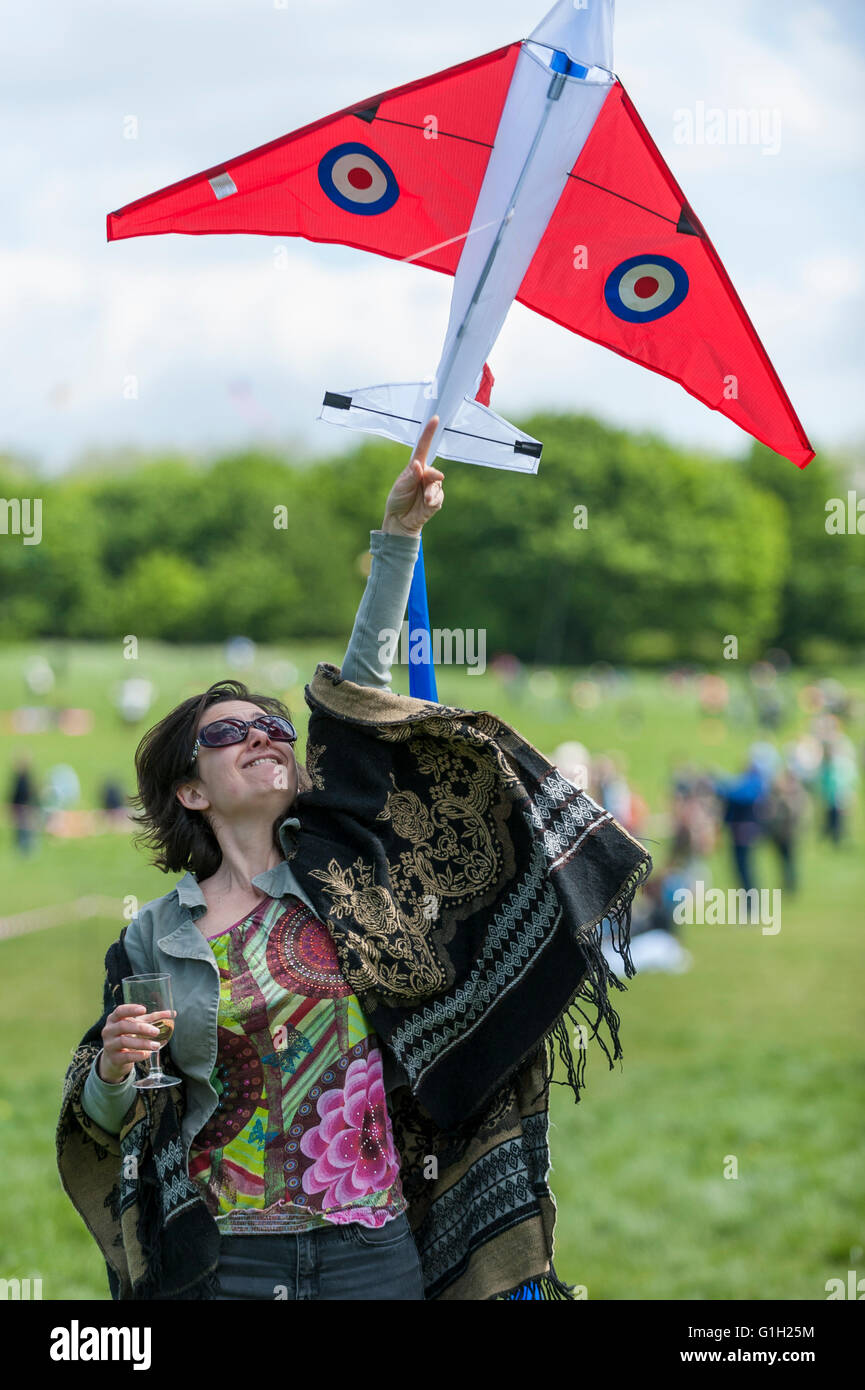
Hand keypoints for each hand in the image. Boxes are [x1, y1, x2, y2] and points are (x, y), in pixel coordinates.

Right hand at [98, 1004, 175, 1082]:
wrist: (115, 1058)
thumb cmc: (128, 1036)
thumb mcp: (138, 1025)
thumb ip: (153, 1018)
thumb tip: (173, 1013)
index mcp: (114, 1019)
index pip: (120, 1011)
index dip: (131, 1009)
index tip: (144, 1009)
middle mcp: (109, 1030)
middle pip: (123, 1026)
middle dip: (141, 1028)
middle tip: (156, 1031)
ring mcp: (109, 1045)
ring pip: (124, 1041)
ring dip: (142, 1043)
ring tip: (156, 1046)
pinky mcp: (113, 1058)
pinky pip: (125, 1056)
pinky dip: (137, 1055)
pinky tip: (147, 1054)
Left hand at [380, 415, 444, 536]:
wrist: (400, 521)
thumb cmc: (397, 500)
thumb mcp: (399, 487)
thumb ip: (410, 477)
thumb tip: (419, 465)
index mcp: (415, 467)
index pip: (423, 447)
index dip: (429, 433)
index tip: (434, 419)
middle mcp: (425, 475)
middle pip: (433, 471)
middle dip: (432, 476)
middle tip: (431, 482)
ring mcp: (432, 487)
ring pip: (437, 485)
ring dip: (431, 492)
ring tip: (425, 500)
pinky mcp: (436, 500)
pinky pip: (439, 497)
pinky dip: (434, 500)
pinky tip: (427, 504)